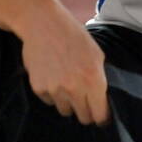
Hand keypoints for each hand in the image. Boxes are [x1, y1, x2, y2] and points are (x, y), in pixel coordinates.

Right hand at [18, 0, 110, 126]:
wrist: (43, 24)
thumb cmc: (73, 36)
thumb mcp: (96, 54)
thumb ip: (100, 78)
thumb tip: (102, 99)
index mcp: (94, 80)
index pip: (99, 115)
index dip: (101, 117)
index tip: (100, 116)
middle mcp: (74, 89)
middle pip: (83, 117)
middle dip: (85, 111)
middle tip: (84, 100)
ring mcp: (55, 90)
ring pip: (65, 110)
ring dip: (67, 102)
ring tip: (66, 82)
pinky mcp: (39, 88)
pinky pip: (49, 101)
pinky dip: (52, 93)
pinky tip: (52, 76)